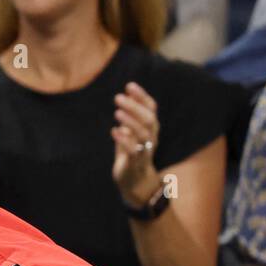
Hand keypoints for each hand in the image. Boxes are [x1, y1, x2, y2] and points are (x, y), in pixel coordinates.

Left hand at [111, 81, 161, 204]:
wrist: (134, 180)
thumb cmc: (131, 151)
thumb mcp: (131, 131)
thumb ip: (130, 114)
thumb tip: (125, 93)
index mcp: (151, 128)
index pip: (151, 108)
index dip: (142, 96)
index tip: (129, 85)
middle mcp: (151, 137)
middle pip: (149, 119)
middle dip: (134, 107)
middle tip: (117, 97)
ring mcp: (145, 150)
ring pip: (143, 134)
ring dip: (130, 122)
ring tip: (117, 112)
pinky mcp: (135, 162)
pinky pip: (133, 151)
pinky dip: (124, 140)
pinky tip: (114, 131)